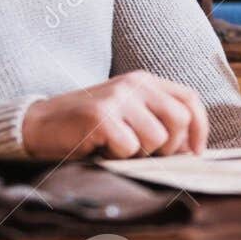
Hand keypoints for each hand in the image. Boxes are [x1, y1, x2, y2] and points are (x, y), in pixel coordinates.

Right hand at [21, 71, 208, 158]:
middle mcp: (135, 84)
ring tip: (116, 147)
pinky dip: (118, 157)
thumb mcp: (129, 114)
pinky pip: (129, 148)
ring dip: (139, 154)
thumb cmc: (90, 126)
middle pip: (179, 120)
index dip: (200, 128)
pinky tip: (101, 149)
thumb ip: (158, 121)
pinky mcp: (101, 117)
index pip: (189, 100)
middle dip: (169, 146)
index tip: (196, 152)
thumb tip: (192, 149)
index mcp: (146, 81)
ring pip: (156, 138)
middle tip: (146, 153)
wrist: (40, 124)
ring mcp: (118, 98)